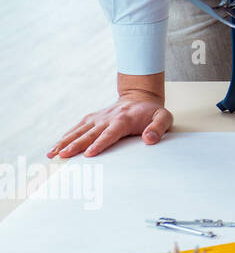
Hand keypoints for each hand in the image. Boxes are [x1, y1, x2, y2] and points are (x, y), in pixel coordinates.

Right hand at [48, 79, 172, 158]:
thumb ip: (158, 128)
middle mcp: (107, 118)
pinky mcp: (91, 119)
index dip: (100, 143)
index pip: (110, 133)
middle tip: (64, 155)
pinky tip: (55, 148)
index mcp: (123, 119)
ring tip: (53, 153)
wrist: (139, 97)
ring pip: (79, 130)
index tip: (90, 153)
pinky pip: (77, 128)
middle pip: (90, 133)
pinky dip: (65, 137)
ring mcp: (97, 118)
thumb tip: (149, 139)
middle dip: (76, 145)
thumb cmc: (152, 111)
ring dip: (65, 142)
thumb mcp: (163, 117)